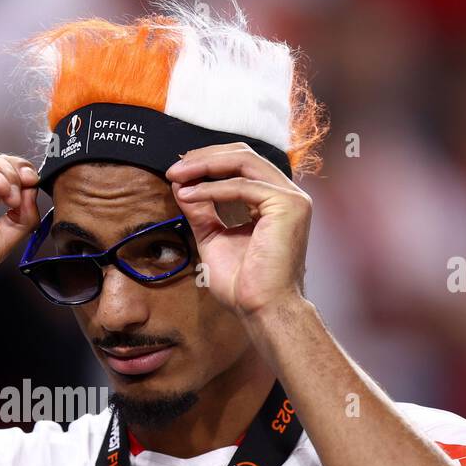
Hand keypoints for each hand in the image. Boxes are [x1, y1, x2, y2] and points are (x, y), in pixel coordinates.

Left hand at [166, 143, 311, 318]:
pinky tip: (189, 195)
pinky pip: (242, 186)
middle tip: (175, 168)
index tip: (179, 171)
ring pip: (244, 162)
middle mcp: (286, 195)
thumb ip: (201, 211)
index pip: (241, 165)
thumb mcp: (213, 238)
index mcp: (273, 201)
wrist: (262, 309)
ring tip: (178, 176)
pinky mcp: (288, 206)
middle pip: (243, 156)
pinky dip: (212, 189)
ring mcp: (291, 198)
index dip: (209, 162)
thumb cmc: (243, 284)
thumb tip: (180, 184)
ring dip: (206, 166)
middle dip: (205, 158)